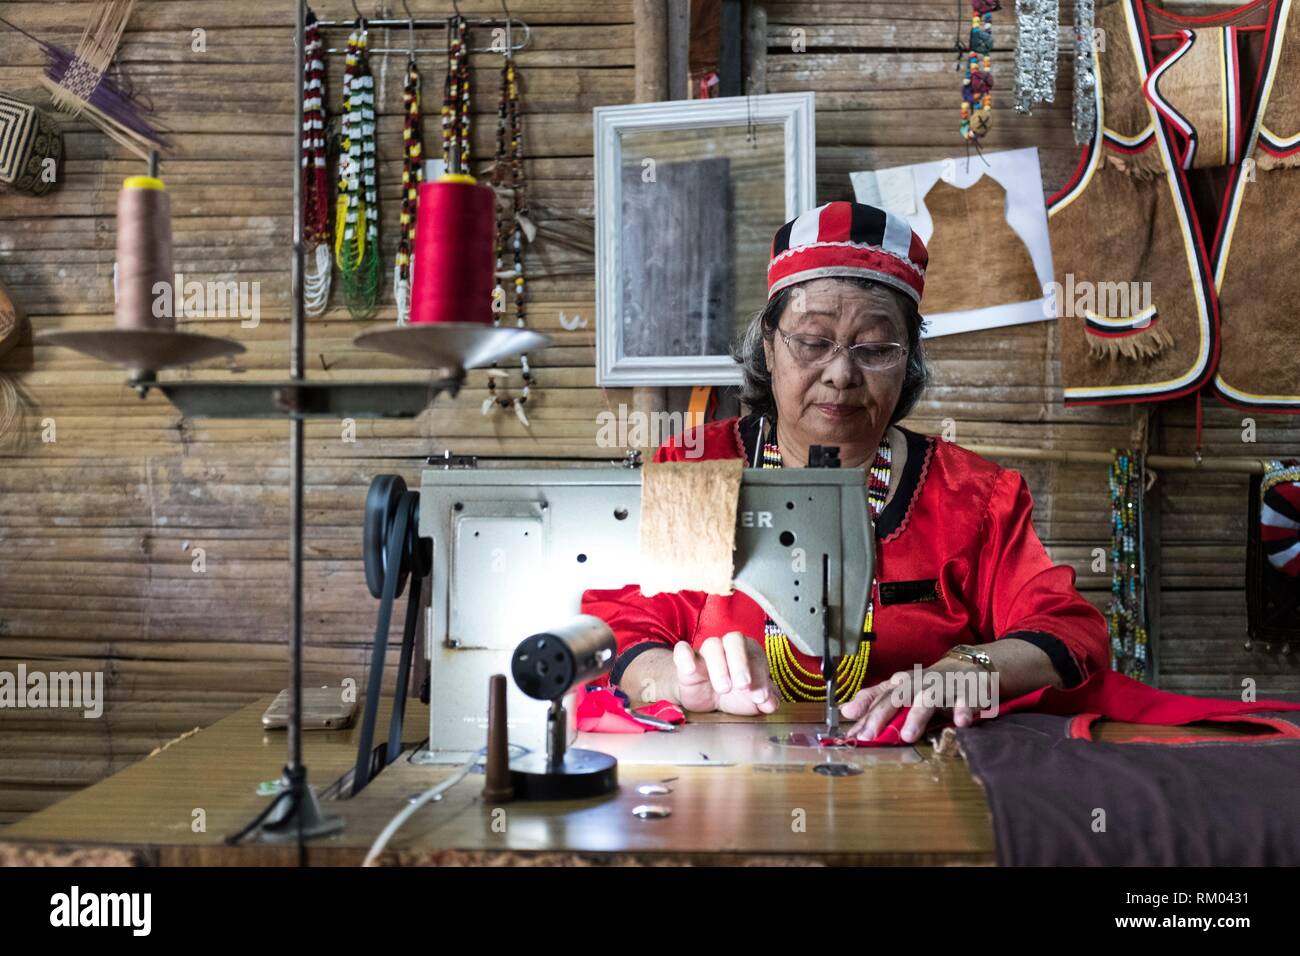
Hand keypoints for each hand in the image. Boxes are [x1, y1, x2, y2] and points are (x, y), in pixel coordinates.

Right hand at [672, 632, 779, 714]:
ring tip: (723, 688)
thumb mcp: (751, 701)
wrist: (705, 698)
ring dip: (718, 666)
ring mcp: (706, 651)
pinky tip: (690, 669)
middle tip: (743, 685)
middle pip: (735, 641)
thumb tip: (771, 704)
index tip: (760, 697)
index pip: (756, 656)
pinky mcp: (687, 659)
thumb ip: (765, 701)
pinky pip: (682, 650)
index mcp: (749, 652)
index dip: (760, 676)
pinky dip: (684, 656)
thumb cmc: (734, 694)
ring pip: (712, 645)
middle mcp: (729, 646)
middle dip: (740, 663)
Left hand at [839, 662, 981, 743]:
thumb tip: (846, 711)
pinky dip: (962, 710)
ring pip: (927, 700)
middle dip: (882, 716)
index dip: (864, 716)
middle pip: (897, 697)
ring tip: (908, 736)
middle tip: (870, 736)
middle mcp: (918, 683)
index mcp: (900, 683)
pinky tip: (960, 722)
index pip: (878, 699)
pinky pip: (964, 702)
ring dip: (917, 717)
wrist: (966, 668)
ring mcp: (942, 687)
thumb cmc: (928, 684)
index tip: (853, 734)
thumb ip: (874, 701)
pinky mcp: (965, 693)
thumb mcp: (900, 691)